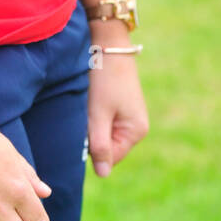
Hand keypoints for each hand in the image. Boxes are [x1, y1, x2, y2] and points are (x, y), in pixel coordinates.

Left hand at [86, 50, 148, 176]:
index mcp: (136, 131)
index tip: (83, 126)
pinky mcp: (121, 107)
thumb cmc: (104, 79)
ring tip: (90, 104)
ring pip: (103, 134)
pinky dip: (95, 115)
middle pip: (107, 147)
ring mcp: (130, 117)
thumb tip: (103, 175)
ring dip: (92, 125)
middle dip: (91, 136)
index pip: (110, 158)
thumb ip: (100, 145)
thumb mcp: (99, 114)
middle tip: (86, 113)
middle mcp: (136, 127)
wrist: (109, 45)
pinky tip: (92, 100)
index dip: (92, 148)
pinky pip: (105, 122)